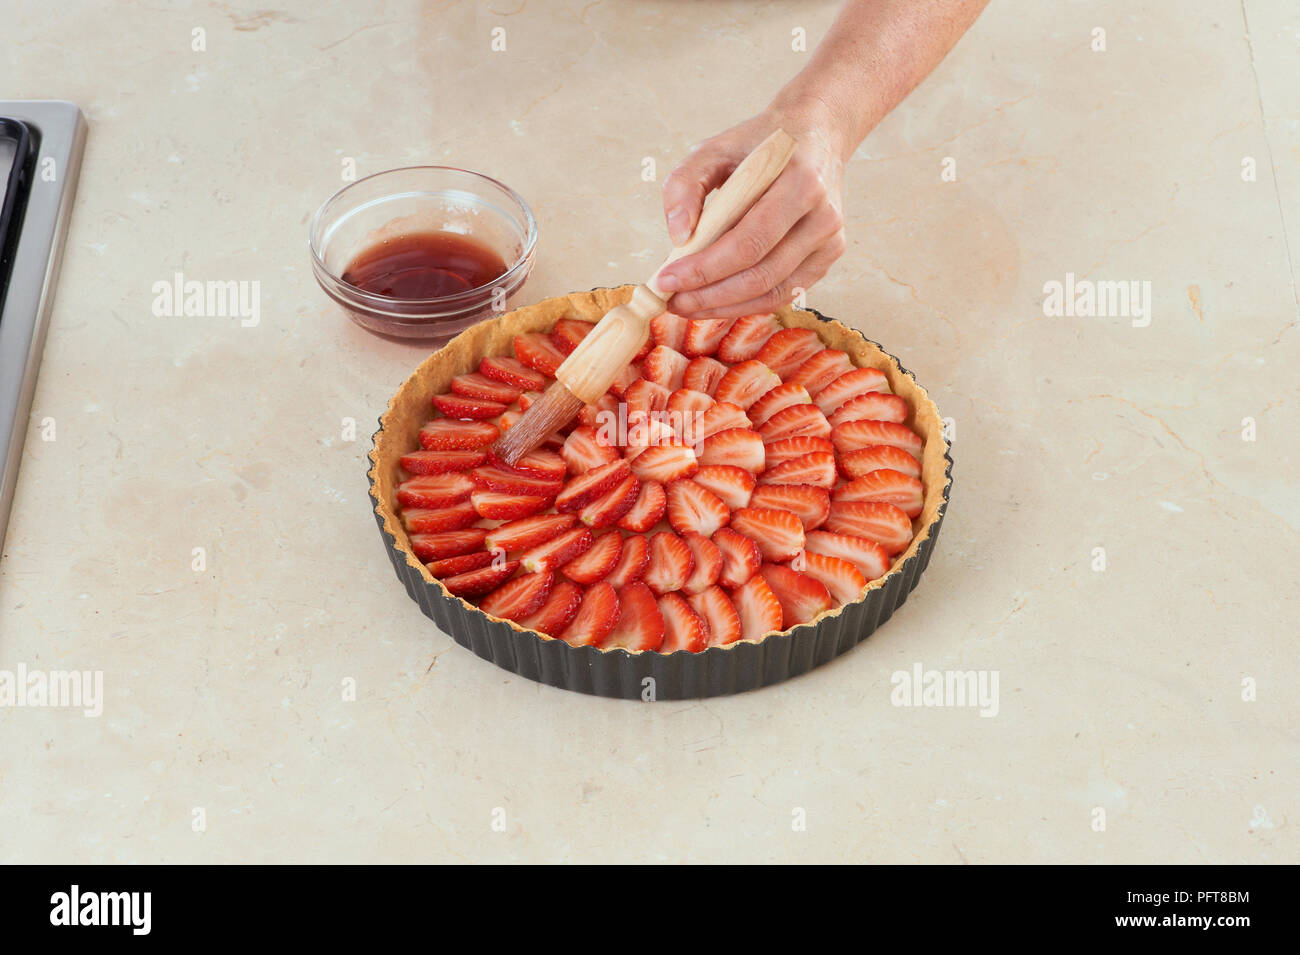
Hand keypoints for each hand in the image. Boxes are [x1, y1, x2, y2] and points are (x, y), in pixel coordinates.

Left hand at [656, 101, 848, 319]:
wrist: (815, 134)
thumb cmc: (758, 144)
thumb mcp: (714, 148)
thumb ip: (685, 184)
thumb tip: (678, 236)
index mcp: (801, 183)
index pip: (749, 242)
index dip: (705, 269)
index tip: (666, 280)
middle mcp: (824, 216)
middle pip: (761, 275)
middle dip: (710, 295)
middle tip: (673, 301)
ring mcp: (830, 241)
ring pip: (773, 292)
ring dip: (725, 306)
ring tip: (688, 305)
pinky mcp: (828, 257)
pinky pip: (784, 293)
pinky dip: (747, 304)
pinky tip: (717, 301)